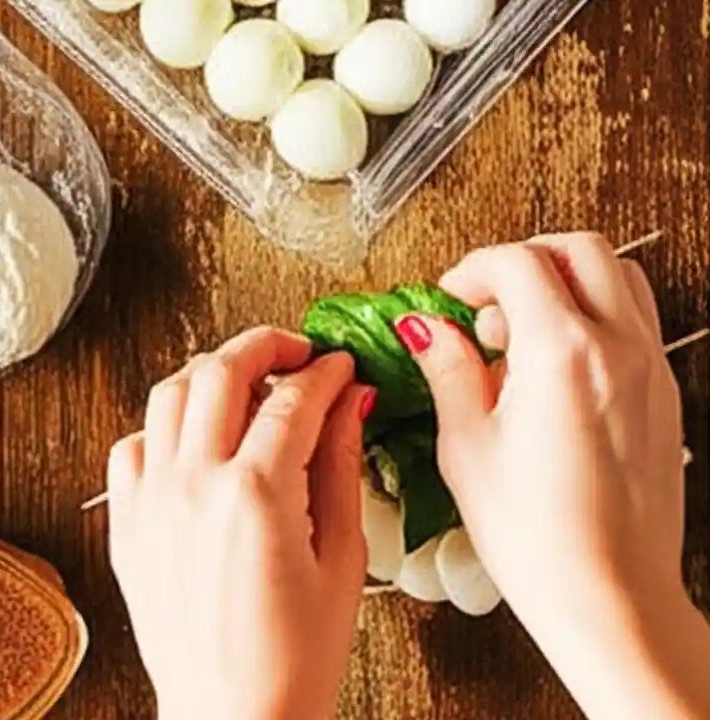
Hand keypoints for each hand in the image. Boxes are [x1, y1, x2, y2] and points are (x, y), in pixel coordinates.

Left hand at [107, 327, 374, 719]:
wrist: (234, 718)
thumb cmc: (296, 659)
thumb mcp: (343, 559)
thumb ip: (340, 465)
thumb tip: (347, 401)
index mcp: (256, 494)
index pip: (293, 397)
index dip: (325, 371)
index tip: (341, 367)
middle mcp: (193, 486)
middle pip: (219, 370)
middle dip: (263, 344)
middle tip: (293, 352)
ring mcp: (150, 503)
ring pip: (167, 394)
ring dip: (209, 374)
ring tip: (244, 387)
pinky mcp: (126, 526)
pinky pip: (131, 446)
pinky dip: (163, 427)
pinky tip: (195, 442)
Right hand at [401, 232, 707, 717]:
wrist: (609, 594)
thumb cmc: (536, 536)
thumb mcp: (467, 447)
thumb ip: (448, 370)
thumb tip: (426, 328)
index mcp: (563, 353)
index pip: (519, 263)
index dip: (472, 270)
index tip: (447, 300)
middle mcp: (618, 349)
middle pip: (579, 250)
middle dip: (523, 261)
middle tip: (483, 303)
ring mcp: (650, 369)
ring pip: (617, 277)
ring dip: (564, 283)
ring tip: (520, 334)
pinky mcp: (663, 395)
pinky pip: (634, 322)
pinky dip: (592, 317)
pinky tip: (552, 370)